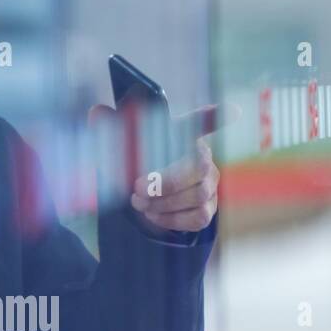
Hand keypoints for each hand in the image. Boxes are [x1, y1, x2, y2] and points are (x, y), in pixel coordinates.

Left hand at [89, 103, 233, 232]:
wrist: (139, 198)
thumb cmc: (133, 165)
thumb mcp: (120, 148)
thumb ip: (109, 129)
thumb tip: (97, 111)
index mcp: (185, 137)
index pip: (203, 123)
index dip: (217, 117)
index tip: (233, 110)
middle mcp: (204, 159)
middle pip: (198, 168)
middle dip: (168, 182)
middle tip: (137, 189)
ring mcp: (210, 185)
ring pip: (198, 195)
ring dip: (164, 203)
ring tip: (139, 204)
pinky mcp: (208, 208)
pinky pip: (199, 217)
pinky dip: (173, 220)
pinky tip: (154, 215)